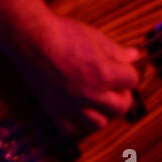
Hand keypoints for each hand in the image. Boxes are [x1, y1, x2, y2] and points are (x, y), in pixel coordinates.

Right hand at [12, 11, 140, 135]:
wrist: (28, 36)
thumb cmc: (61, 33)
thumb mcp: (94, 37)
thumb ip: (116, 51)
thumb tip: (134, 56)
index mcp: (104, 73)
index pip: (132, 80)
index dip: (127, 72)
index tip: (118, 67)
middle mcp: (90, 93)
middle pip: (121, 106)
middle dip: (121, 95)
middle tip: (111, 86)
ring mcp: (70, 104)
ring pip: (99, 123)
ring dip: (102, 112)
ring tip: (96, 100)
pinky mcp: (52, 108)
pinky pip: (69, 129)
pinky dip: (75, 123)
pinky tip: (75, 110)